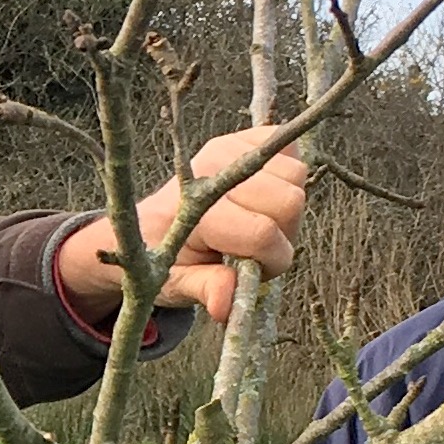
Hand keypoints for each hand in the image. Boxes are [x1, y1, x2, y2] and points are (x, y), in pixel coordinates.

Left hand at [56, 128, 308, 322]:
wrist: (146, 224)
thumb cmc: (166, 257)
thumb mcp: (177, 284)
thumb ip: (206, 290)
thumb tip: (226, 305)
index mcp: (197, 209)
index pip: (264, 233)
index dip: (271, 261)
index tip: (254, 271)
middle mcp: (214, 167)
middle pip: (290, 201)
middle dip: (284, 234)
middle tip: (255, 247)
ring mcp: (229, 146)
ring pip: (296, 174)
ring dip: (287, 208)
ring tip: (258, 221)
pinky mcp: (243, 137)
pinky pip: (290, 150)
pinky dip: (286, 175)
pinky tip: (261, 195)